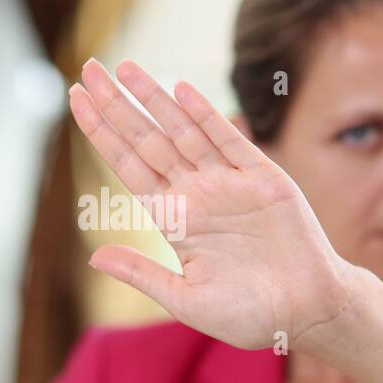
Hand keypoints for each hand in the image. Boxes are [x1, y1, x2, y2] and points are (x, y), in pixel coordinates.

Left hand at [69, 59, 360, 350]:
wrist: (306, 314)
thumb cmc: (248, 314)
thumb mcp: (184, 299)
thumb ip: (142, 274)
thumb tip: (94, 257)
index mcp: (175, 220)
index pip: (128, 166)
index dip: (103, 134)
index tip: (77, 101)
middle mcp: (197, 194)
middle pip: (148, 141)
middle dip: (118, 106)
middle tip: (88, 70)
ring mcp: (228, 183)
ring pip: (183, 132)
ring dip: (155, 100)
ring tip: (125, 68)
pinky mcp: (263, 179)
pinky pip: (229, 141)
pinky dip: (206, 117)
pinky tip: (182, 92)